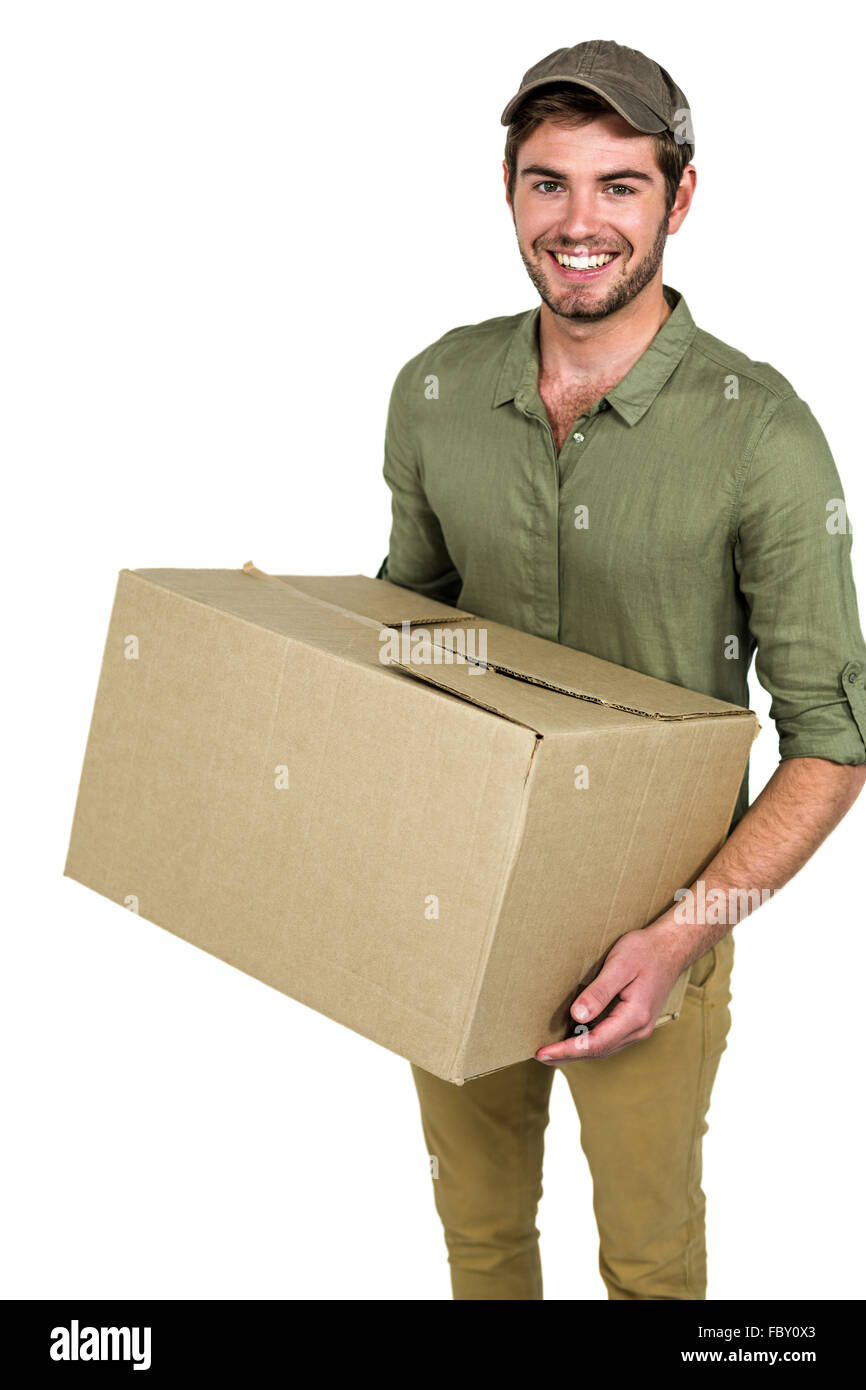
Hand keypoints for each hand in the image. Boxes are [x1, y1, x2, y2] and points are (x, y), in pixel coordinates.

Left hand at [535, 920, 685, 1063]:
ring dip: (578, 1051)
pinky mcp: (636, 1023)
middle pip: (598, 1051)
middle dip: (568, 1055)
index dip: (567, 1050)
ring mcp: (639, 1028)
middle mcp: (639, 1028)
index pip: (595, 1043)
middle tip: (540, 1055)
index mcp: (635, 1016)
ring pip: (604, 1048)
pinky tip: (574, 1038)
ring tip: (552, 1051)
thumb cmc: (645, 952)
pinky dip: (590, 1042)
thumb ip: (599, 992)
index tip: (543, 1052)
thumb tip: (578, 1016)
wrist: (671, 948)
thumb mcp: (619, 966)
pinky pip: (609, 1039)